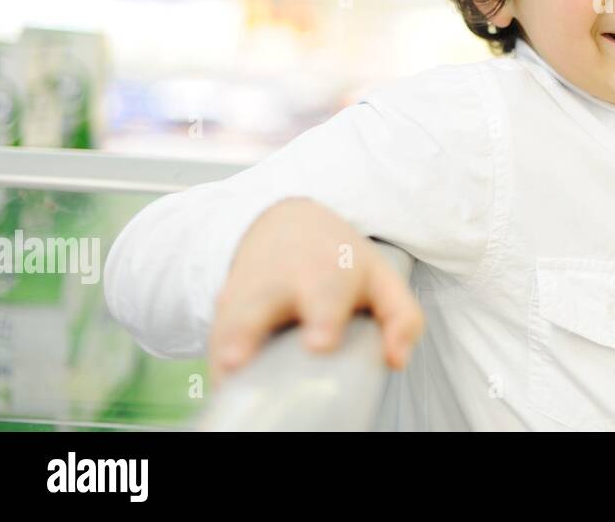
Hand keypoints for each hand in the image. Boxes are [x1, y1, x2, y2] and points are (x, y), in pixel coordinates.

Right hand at [208, 197, 423, 385]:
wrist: (288, 224)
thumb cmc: (343, 264)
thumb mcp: (382, 279)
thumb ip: (401, 318)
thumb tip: (396, 361)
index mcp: (328, 271)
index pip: (326, 292)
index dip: (323, 318)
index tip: (319, 343)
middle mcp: (280, 280)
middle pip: (261, 304)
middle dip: (249, 332)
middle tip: (238, 361)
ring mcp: (247, 292)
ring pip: (227, 321)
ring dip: (220, 349)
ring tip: (221, 376)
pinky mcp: (224, 307)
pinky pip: (214, 334)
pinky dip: (213, 359)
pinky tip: (220, 389)